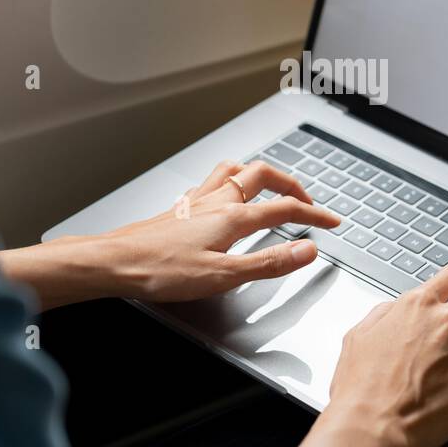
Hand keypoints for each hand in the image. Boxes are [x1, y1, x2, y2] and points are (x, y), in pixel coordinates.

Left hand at [0, 159, 339, 308]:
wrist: (115, 263)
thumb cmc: (160, 271)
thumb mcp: (224, 276)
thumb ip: (270, 262)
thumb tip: (308, 250)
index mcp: (233, 217)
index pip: (286, 208)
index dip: (315, 215)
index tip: (333, 222)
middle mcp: (216, 201)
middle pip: (263, 176)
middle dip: (291, 185)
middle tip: (307, 201)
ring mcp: (196, 201)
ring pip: (235, 170)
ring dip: (259, 174)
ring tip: (272, 186)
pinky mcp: (179, 207)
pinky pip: (212, 181)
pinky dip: (231, 182)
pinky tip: (224, 196)